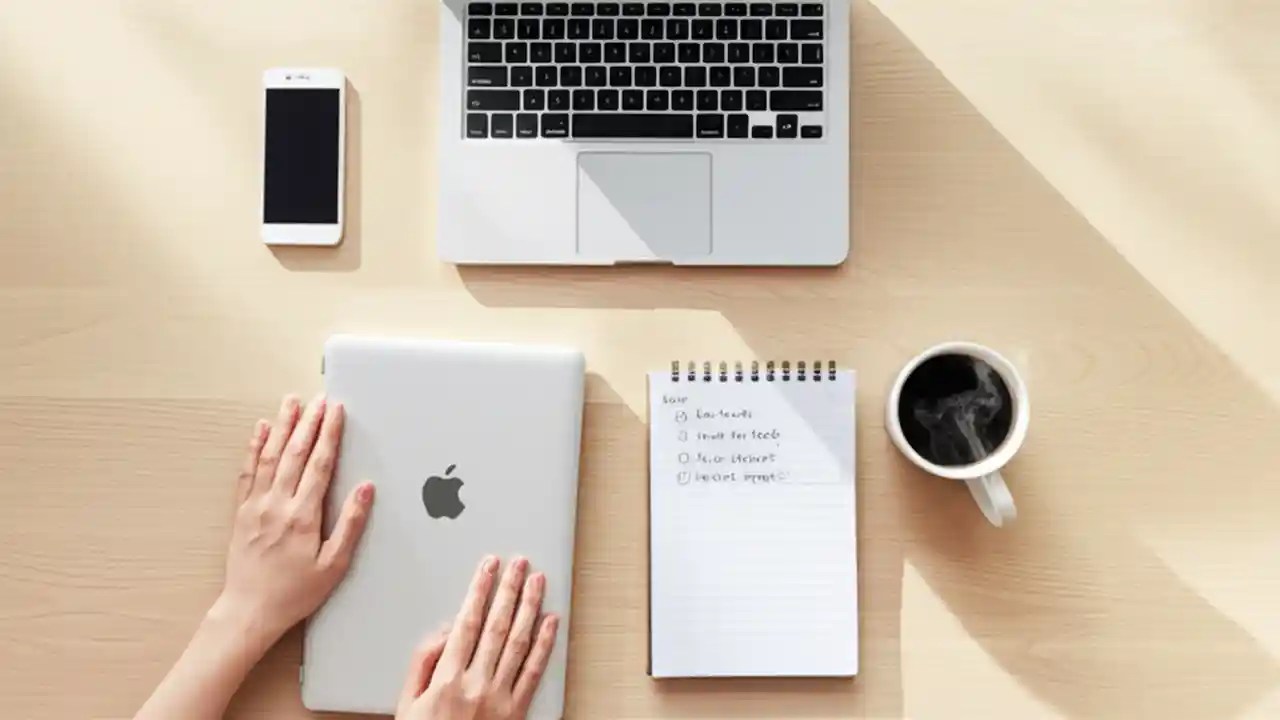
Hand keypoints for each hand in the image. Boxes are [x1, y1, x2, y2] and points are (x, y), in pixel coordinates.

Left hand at [214, 395, 374, 643]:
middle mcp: (277, 504)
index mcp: (303, 516)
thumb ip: (350, 524)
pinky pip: (248, 471)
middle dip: (309, 422)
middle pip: (294, 453)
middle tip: (319, 398)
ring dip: (281, 425)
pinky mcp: (241, 511)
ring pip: (270, 455)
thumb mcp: (334, 565)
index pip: (319, 465)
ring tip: (291, 402)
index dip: (329, 434)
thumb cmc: (295, 593)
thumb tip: (365, 489)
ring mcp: (256, 505)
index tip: (336, 411)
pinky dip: (254, 447)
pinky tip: (259, 430)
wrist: (249, 610)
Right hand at [397, 556, 559, 719]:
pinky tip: (551, 622)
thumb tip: (446, 630)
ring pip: (518, 642)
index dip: (479, 590)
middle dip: (508, 590)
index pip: (467, 621)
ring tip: (538, 582)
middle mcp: (476, 684)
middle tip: (519, 563)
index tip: (488, 567)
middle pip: (496, 625)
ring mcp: (499, 698)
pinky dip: (545, 644)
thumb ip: (423, 662)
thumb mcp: (406, 703)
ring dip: (530, 607)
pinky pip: (534, 672)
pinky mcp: (517, 712)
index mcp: (446, 679)